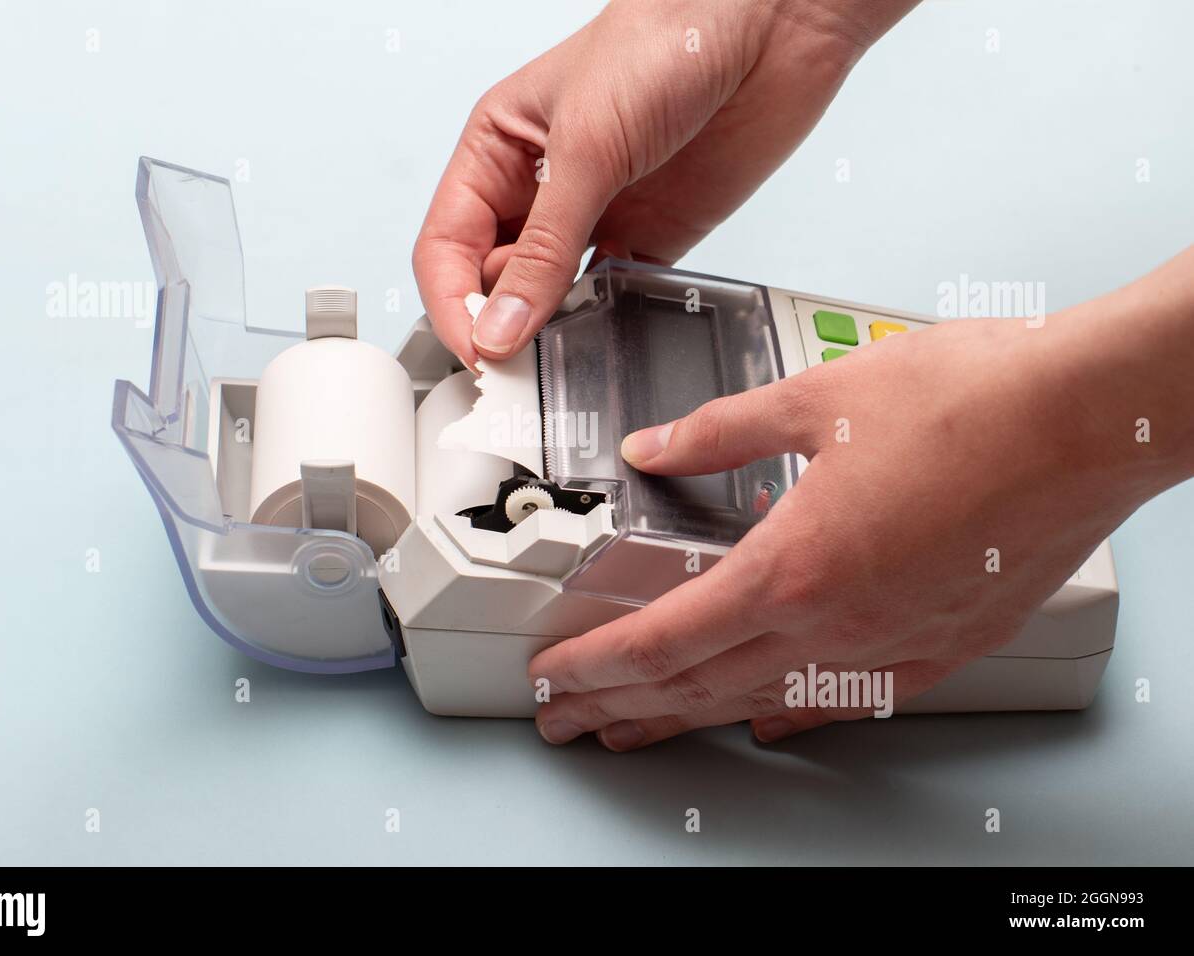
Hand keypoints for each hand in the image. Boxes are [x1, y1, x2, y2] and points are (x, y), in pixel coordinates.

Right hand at [413, 0, 918, 366]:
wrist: (769, 26)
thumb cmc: (666, 38)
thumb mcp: (585, 145)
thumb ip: (543, 247)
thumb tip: (500, 325)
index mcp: (499, 150)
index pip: (448, 244)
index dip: (453, 302)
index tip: (476, 351)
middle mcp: (541, 187)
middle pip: (493, 279)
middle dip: (497, 325)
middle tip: (516, 369)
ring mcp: (595, 214)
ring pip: (550, 297)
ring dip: (549, 332)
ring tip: (557, 362)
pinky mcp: (649, 236)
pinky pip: (612, 297)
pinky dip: (604, 323)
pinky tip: (604, 336)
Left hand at [528, 252, 1193, 748]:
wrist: (1089, 419)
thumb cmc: (973, 401)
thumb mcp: (818, 398)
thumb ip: (719, 432)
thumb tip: (654, 446)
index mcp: (795, 566)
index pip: (665, 639)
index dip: (598, 667)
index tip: (554, 682)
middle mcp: (837, 624)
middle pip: (701, 685)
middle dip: (622, 708)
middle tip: (569, 724)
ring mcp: (891, 645)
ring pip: (764, 702)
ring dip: (690, 719)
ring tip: (638, 733)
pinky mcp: (940, 645)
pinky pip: (850, 700)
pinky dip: (794, 714)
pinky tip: (768, 724)